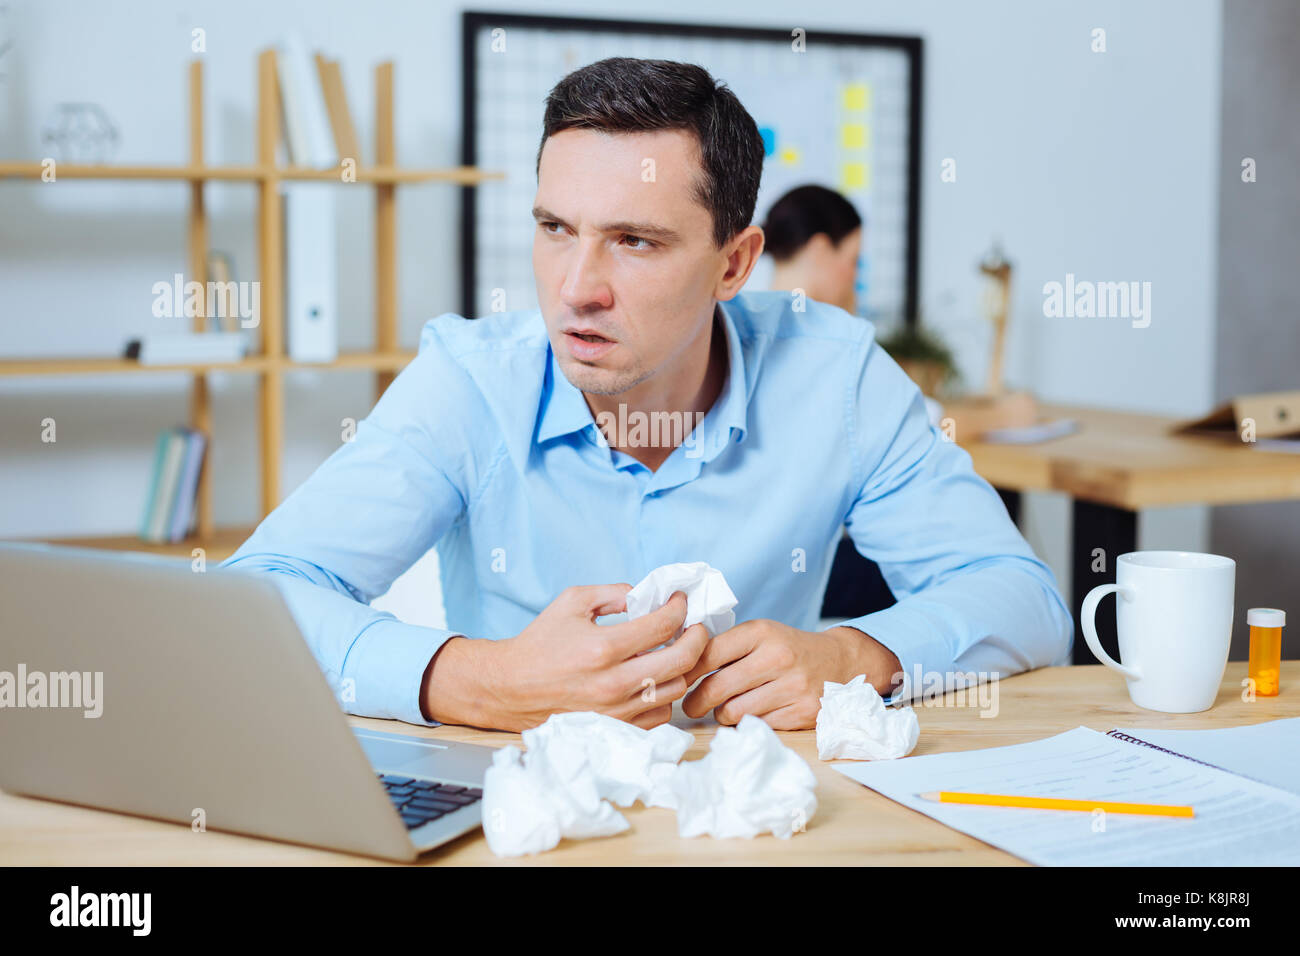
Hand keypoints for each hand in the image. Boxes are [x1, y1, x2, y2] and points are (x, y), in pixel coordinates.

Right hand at [423, 585, 708, 732]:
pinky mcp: (617, 728)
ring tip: (674, 651)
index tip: (680, 600)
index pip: (663, 625)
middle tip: (693, 626)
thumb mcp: (572, 602)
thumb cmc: (542, 642)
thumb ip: (614, 592)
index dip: (679, 608)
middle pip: (683, 660)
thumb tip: (649, 596)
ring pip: (677, 688)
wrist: (512, 688)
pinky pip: (661, 712)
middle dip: (697, 637)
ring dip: (682, 666)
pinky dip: (664, 693)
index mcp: (603, 647)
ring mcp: (618, 710)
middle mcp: (614, 682)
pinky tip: (654, 677)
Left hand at [681, 621, 901, 729]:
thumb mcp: (761, 635)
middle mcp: (777, 657)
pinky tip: (750, 715)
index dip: (686, 670)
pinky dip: (746, 724)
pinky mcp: (801, 713)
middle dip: (695, 701)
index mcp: (761, 632)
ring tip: (722, 709)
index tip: (676, 680)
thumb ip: (724, 646)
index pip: (708, 653)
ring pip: (732, 712)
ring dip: (721, 714)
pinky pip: (755, 725)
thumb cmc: (788, 649)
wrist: (840, 663)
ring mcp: (792, 687)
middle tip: (690, 705)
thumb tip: (677, 666)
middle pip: (716, 688)